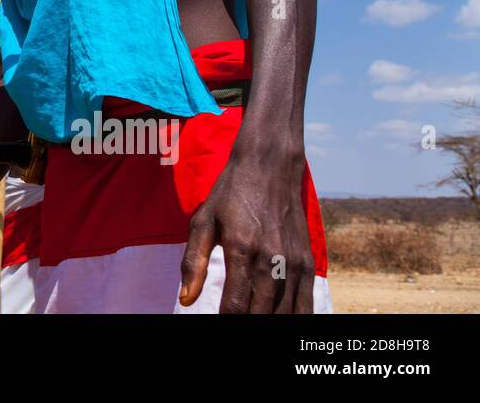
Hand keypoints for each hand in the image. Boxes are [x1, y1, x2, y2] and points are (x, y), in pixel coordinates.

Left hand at [180, 156, 314, 312]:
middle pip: (261, 313)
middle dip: (246, 324)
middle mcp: (271, 259)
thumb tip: (186, 299)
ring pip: (285, 312)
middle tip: (233, 326)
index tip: (215, 325)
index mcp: (241, 249)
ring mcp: (293, 262)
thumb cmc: (230, 193)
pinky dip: (295, 318)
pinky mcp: (307, 262)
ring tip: (253, 324)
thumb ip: (194, 262)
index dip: (224, 323)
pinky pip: (306, 304)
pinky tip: (282, 322)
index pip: (235, 306)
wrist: (269, 166)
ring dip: (270, 323)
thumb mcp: (203, 221)